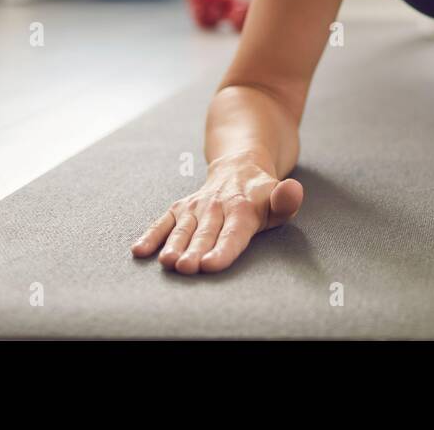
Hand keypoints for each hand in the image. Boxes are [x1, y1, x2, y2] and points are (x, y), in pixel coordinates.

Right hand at [130, 150, 303, 273]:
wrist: (240, 166)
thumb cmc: (262, 195)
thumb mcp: (280, 198)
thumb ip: (287, 200)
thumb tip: (293, 191)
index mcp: (243, 209)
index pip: (233, 233)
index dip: (222, 250)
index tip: (211, 264)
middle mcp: (216, 207)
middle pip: (205, 234)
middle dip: (195, 251)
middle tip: (187, 268)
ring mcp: (195, 207)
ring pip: (183, 229)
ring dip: (174, 246)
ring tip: (167, 262)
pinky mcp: (180, 208)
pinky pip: (163, 221)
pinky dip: (152, 235)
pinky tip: (140, 250)